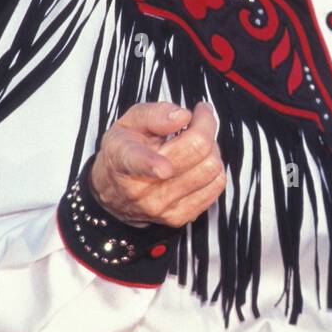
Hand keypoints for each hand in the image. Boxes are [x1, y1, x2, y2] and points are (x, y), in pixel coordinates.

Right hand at [89, 100, 225, 228]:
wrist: (114, 193)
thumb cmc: (124, 151)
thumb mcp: (129, 122)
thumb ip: (153, 114)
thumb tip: (182, 116)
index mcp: (124, 158)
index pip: (138, 161)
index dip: (152, 164)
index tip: (163, 168)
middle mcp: (141, 188)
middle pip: (196, 151)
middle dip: (205, 126)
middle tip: (198, 118)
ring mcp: (161, 206)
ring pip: (211, 168)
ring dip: (212, 148)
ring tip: (196, 142)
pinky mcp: (179, 217)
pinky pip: (216, 185)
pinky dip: (214, 168)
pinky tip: (198, 163)